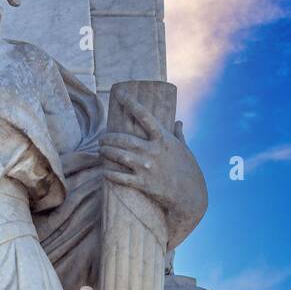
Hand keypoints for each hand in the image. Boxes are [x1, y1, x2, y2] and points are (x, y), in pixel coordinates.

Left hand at [99, 87, 206, 248]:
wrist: (190, 195)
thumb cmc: (189, 170)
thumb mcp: (185, 149)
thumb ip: (179, 135)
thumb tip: (178, 122)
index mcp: (163, 139)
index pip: (144, 115)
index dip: (130, 103)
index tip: (119, 94)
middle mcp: (153, 151)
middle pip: (124, 139)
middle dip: (109, 137)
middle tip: (102, 138)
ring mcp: (146, 167)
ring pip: (119, 156)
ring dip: (107, 152)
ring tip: (100, 150)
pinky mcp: (142, 183)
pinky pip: (120, 177)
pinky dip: (110, 174)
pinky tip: (104, 171)